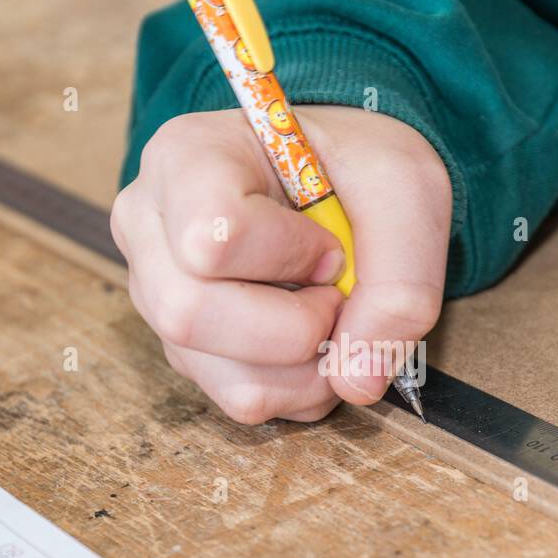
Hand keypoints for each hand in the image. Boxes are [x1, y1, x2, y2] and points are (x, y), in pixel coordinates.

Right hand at [111, 106, 450, 422]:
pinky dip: (300, 386)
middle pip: (192, 316)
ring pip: (223, 375)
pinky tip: (318, 341)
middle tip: (338, 295)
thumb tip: (356, 382)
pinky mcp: (184, 346)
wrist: (344, 175)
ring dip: (308, 369)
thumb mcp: (405, 192)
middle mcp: (151, 228)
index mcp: (187, 159)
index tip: (330, 247)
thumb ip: (399, 283)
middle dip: (295, 329)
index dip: (289, 259)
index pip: (211, 238)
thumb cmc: (360, 167)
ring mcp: (158, 294)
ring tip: (335, 318)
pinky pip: (240, 397)